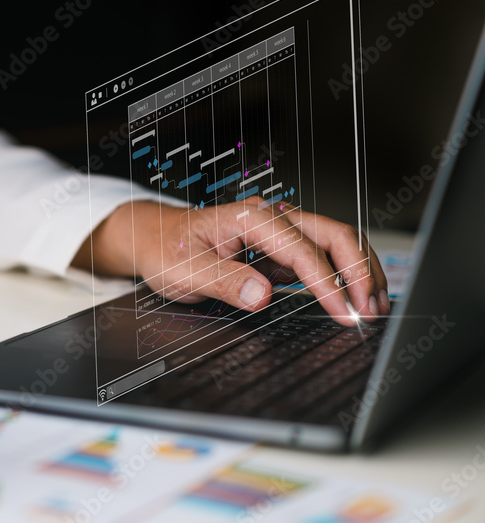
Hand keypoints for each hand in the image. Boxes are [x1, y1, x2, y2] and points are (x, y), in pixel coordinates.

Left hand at [78, 198, 388, 325]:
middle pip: (334, 235)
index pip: (302, 249)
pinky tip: (353, 300)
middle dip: (361, 271)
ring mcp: (280, 231)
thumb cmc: (166, 249)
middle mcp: (272, 217)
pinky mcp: (281, 248)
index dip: (328, 282)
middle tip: (373, 310)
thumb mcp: (185, 270)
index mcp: (251, 217)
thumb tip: (263, 295)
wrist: (153, 238)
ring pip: (336, 243)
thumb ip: (225, 282)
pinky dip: (344, 277)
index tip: (344, 312)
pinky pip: (321, 258)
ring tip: (376, 306)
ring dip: (360, 271)